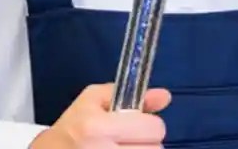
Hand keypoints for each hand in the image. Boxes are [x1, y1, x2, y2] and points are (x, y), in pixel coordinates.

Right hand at [30, 83, 170, 148]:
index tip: (138, 124)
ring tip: (125, 148)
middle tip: (130, 139)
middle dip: (147, 142)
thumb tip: (164, 96)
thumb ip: (131, 95)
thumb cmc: (73, 127)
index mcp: (96, 128)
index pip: (153, 128)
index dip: (149, 124)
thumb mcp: (94, 100)